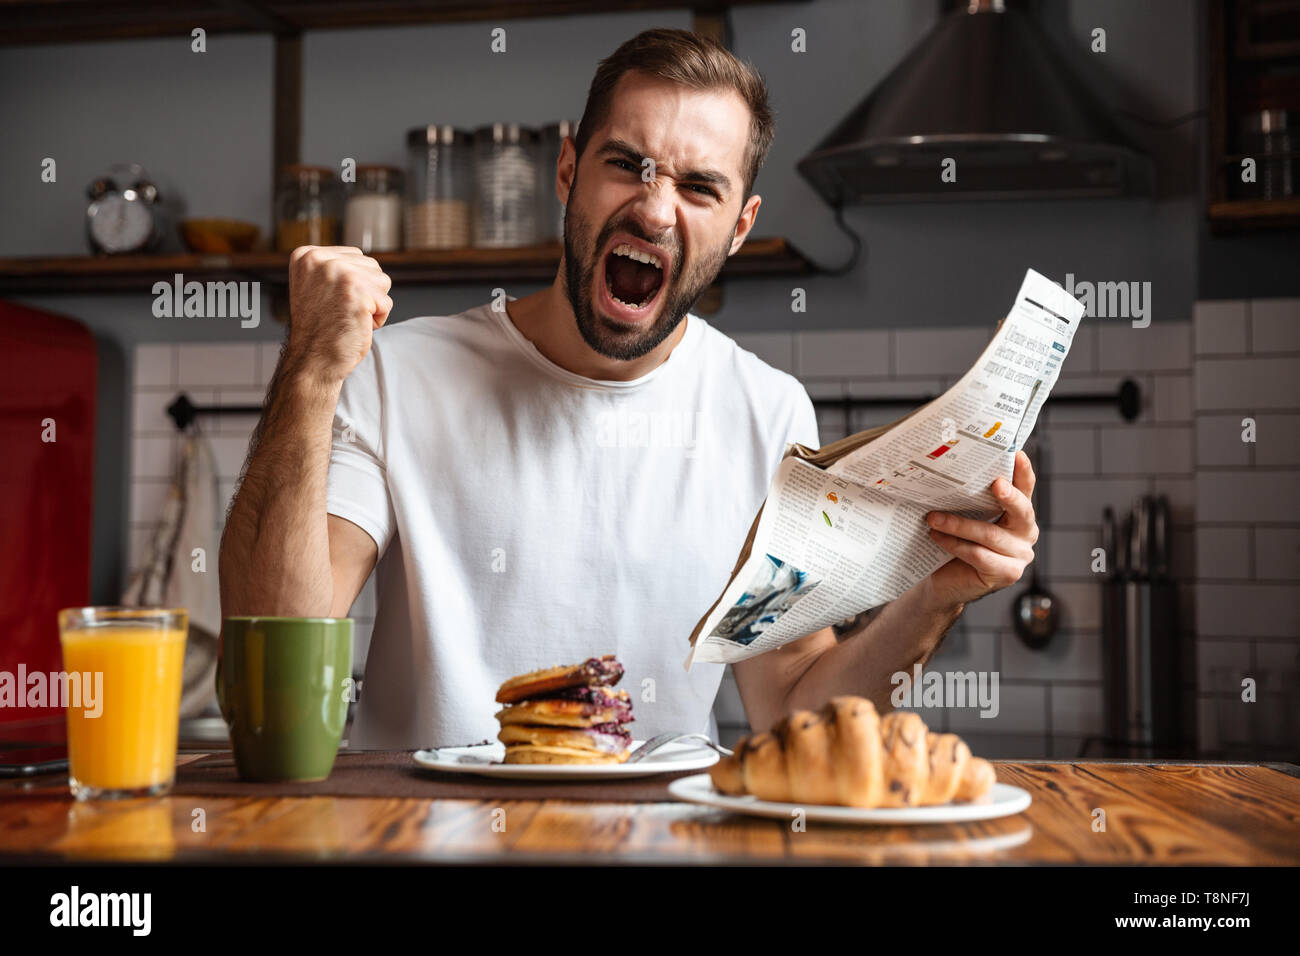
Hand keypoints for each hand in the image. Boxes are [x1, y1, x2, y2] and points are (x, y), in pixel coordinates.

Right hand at [285, 245, 393, 384]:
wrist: (313, 361)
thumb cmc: (321, 330)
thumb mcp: (318, 288)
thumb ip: (336, 269)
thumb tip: (367, 263)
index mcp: (307, 255)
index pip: (356, 257)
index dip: (353, 285)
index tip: (330, 303)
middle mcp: (320, 259)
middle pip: (372, 267)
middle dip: (366, 293)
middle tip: (339, 312)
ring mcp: (338, 272)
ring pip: (382, 282)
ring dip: (373, 305)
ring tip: (347, 318)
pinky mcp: (357, 291)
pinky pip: (386, 303)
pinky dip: (377, 319)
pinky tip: (355, 326)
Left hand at [920, 449, 1038, 609]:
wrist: (945, 581)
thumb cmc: (956, 542)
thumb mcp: (966, 516)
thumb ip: (970, 499)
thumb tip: (950, 470)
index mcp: (1019, 514)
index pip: (1026, 488)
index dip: (1024, 472)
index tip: (1018, 454)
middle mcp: (1025, 533)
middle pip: (1021, 512)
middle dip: (1009, 496)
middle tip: (995, 484)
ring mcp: (1019, 556)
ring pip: (990, 535)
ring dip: (959, 525)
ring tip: (933, 518)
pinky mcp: (1006, 574)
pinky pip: (979, 555)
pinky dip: (955, 544)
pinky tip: (937, 537)